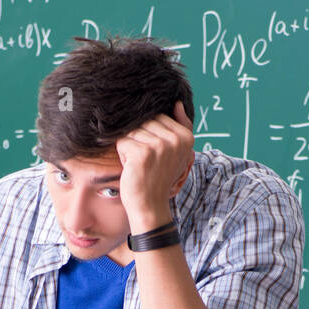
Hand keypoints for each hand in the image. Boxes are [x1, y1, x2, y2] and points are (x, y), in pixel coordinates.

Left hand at [116, 100, 194, 232]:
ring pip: (132, 131)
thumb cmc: (158, 178)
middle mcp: (175, 140)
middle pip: (145, 121)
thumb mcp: (176, 152)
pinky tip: (132, 168)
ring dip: (130, 146)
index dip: (151, 134)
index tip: (155, 155)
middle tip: (146, 161)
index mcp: (186, 137)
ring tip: (139, 164)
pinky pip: (122, 141)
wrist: (150, 205)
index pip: (158, 117)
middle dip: (139, 139)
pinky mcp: (142, 153)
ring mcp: (159, 146)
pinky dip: (122, 154)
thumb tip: (177, 102)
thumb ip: (180, 126)